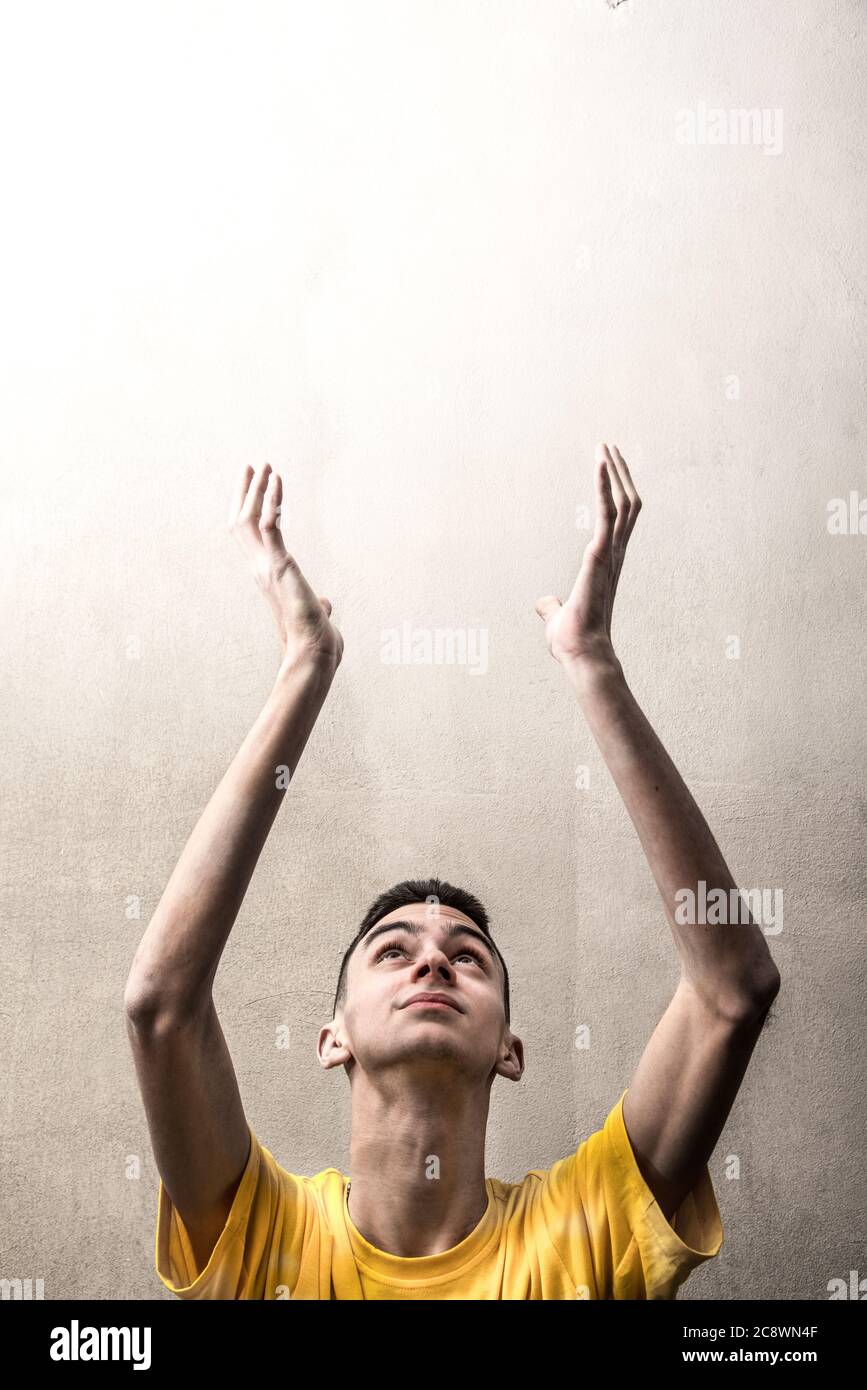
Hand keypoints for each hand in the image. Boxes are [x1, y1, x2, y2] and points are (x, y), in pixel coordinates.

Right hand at [229, 462, 343, 669]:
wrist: (314, 651)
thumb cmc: (315, 638)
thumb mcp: (315, 612)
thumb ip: (317, 602)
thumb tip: (326, 604)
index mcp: (266, 576)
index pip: (249, 537)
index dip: (248, 510)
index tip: (254, 488)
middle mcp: (259, 568)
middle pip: (240, 522)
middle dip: (245, 493)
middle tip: (251, 466)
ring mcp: (266, 566)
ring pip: (249, 519)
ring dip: (255, 490)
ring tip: (264, 466)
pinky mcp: (279, 565)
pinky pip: (270, 526)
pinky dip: (273, 502)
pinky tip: (278, 481)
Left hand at [535, 442, 640, 670]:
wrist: (580, 653)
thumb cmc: (573, 639)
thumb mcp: (557, 616)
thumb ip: (551, 606)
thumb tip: (543, 604)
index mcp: (607, 564)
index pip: (619, 520)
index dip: (617, 493)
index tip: (609, 468)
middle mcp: (615, 555)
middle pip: (628, 504)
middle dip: (620, 474)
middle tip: (609, 447)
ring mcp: (611, 554)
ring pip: (623, 502)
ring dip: (615, 472)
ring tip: (605, 446)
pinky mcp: (600, 555)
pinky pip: (607, 512)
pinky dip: (604, 485)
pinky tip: (600, 463)